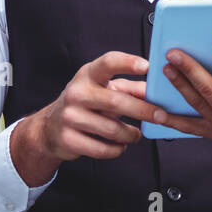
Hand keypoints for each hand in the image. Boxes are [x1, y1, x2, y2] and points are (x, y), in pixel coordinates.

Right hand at [11, 51, 169, 185]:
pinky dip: (117, 149)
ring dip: (131, 134)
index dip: (128, 63)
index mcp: (87, 75)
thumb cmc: (85, 103)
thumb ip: (130, 88)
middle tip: (161, 116)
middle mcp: (76, 93)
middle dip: (143, 110)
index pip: (108, 62)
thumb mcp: (103, 89)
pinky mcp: (69, 140)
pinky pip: (103, 149)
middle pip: (116, 101)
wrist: (50, 127)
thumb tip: (154, 92)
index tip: (147, 67)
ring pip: (112, 130)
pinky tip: (119, 145)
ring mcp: (70, 117)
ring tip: (135, 134)